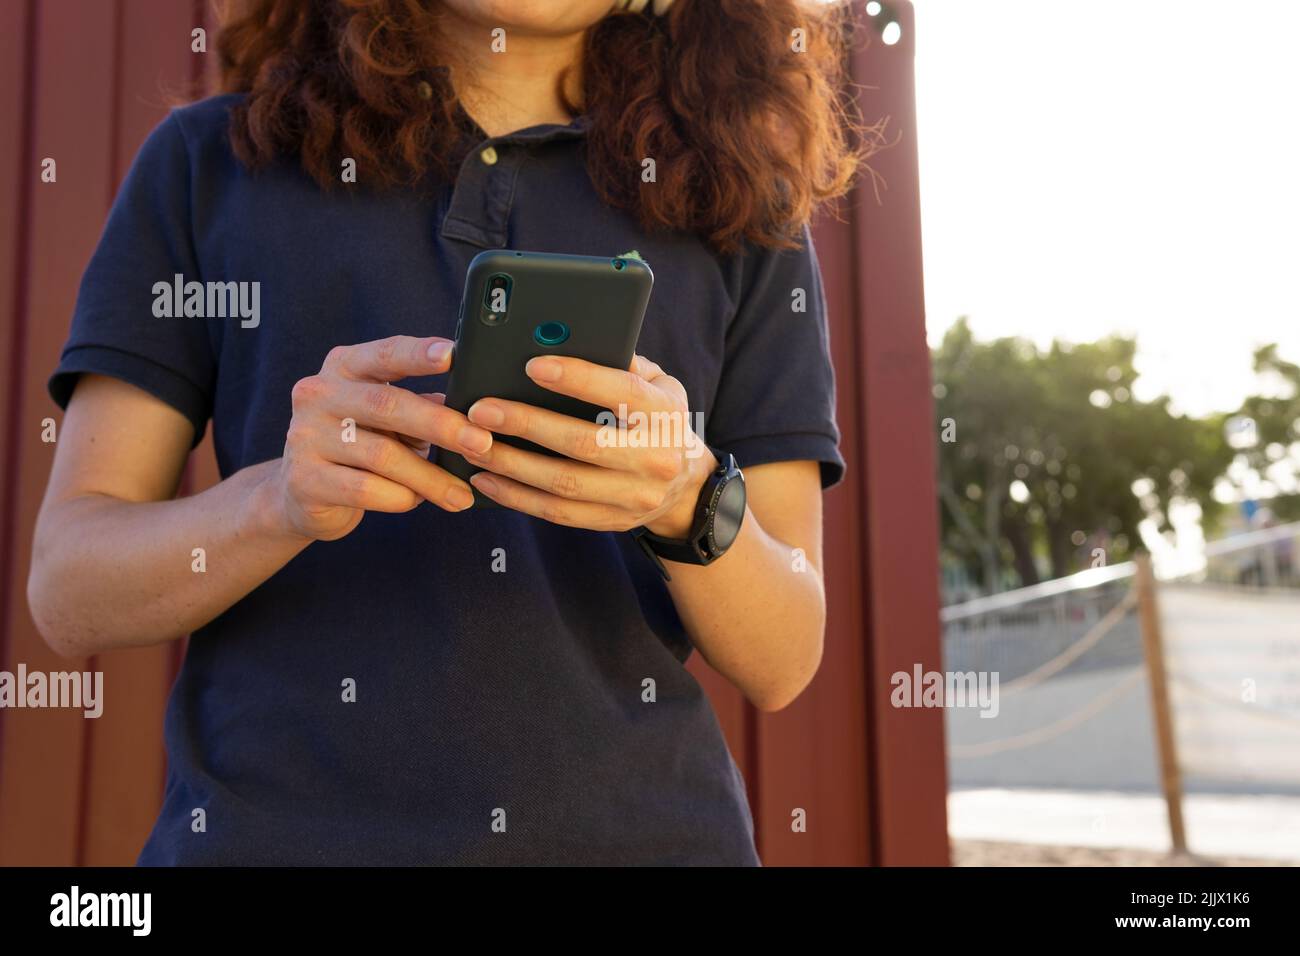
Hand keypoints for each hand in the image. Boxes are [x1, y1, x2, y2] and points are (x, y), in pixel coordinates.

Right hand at [267, 335, 494, 540]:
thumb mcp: (387, 420)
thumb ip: (422, 407)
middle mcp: (317, 394)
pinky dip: (401, 497)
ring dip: (429, 477)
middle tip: (481, 444)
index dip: (418, 354)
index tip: (452, 354)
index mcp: (343, 367)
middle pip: (387, 405)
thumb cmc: (358, 446)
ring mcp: (305, 436)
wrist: (302, 495)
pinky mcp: (304, 480)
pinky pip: (366, 490)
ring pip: (382, 455)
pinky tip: (416, 501)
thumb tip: (475, 411)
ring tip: (460, 494)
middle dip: (441, 426)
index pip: (385, 354)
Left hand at [462, 353, 716, 535]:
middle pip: (584, 443)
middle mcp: (654, 458)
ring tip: (474, 444)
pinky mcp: (611, 521)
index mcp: (664, 414)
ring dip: (512, 464)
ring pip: (564, 483)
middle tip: (482, 408)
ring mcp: (633, 496)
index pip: (621, 392)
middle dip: (528, 424)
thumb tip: (569, 339)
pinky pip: (557, 513)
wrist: (687, 488)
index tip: (532, 365)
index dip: (577, 378)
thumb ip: (623, 362)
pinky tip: (486, 479)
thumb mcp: (659, 384)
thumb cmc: (658, 420)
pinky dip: (517, 497)